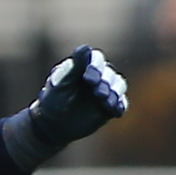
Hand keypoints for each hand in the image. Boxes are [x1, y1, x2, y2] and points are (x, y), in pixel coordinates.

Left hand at [5, 46, 128, 169]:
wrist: (53, 126)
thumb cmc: (53, 101)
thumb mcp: (60, 84)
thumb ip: (73, 67)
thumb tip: (85, 48)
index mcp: (83, 68)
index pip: (96, 60)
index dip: (95, 67)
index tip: (87, 79)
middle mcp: (97, 77)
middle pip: (109, 73)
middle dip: (105, 83)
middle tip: (98, 94)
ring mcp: (105, 91)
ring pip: (118, 86)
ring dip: (114, 93)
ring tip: (105, 103)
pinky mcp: (110, 106)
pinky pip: (121, 103)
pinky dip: (120, 106)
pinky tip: (115, 111)